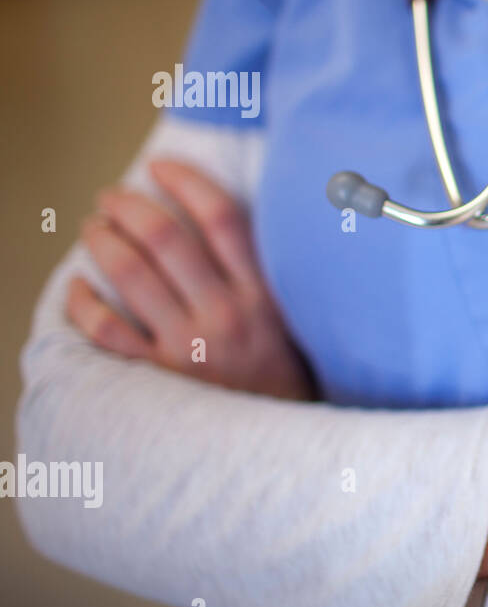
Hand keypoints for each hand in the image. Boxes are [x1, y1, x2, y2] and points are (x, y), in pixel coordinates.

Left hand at [67, 159, 314, 400]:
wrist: (280, 440)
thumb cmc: (282, 370)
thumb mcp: (290, 316)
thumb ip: (263, 272)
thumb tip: (222, 217)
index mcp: (263, 292)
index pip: (222, 218)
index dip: (186, 182)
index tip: (161, 166)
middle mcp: (227, 314)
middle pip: (166, 237)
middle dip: (128, 206)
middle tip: (112, 198)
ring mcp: (190, 346)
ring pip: (130, 272)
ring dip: (101, 240)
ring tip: (94, 228)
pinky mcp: (160, 376)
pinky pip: (106, 329)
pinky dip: (83, 302)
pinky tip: (78, 287)